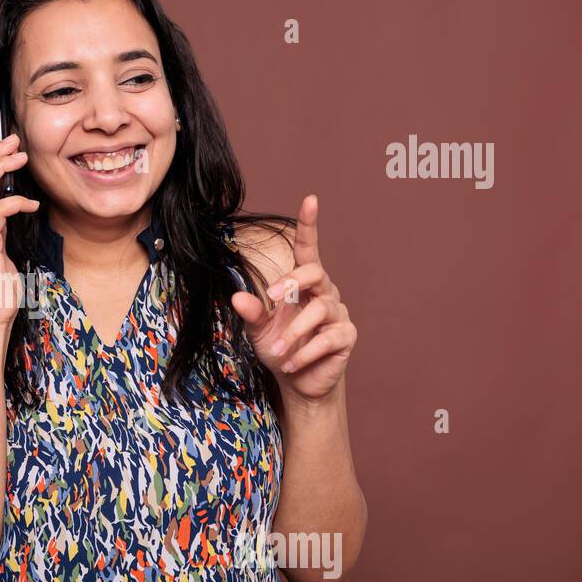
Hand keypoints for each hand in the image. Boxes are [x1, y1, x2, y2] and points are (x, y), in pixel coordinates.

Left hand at [229, 194, 356, 403]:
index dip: (309, 225)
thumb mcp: (259, 330)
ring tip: (277, 350)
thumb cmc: (280, 347)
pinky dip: (306, 353)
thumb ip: (251, 312)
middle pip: (316, 272)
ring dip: (295, 331)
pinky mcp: (345, 338)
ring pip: (320, 309)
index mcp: (303, 285)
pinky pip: (328, 339)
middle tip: (273, 297)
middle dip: (293, 281)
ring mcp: (337, 315)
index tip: (310, 200)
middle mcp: (324, 293)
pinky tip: (291, 363)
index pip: (307, 249)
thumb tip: (235, 295)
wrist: (297, 381)